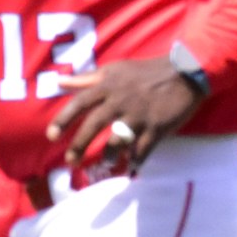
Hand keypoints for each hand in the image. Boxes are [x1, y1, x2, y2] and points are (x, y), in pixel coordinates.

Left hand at [48, 58, 204, 169]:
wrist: (185, 73)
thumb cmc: (146, 72)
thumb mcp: (114, 70)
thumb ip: (86, 78)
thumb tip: (59, 81)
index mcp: (108, 87)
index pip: (80, 103)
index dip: (63, 120)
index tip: (52, 136)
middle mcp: (121, 101)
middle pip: (94, 124)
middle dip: (80, 144)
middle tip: (71, 161)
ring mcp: (140, 115)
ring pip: (119, 140)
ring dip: (110, 155)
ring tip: (106, 164)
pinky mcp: (158, 126)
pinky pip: (145, 148)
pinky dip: (138, 159)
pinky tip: (133, 167)